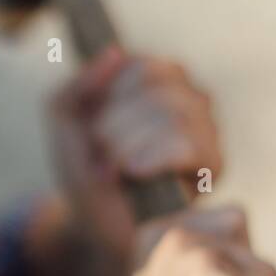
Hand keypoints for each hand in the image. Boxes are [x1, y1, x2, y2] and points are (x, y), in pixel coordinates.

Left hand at [48, 45, 222, 273]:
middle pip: (158, 87)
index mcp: (156, 77)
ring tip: (113, 169)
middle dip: (115, 126)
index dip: (109, 100)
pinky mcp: (214, 164)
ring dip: (128, 146)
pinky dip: (152, 159)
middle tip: (101, 156)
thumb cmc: (82, 168)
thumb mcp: (62, 118)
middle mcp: (187, 96)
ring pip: (174, 114)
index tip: (92, 129)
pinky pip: (190, 145)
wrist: (94, 223)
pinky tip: (134, 174)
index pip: (141, 66)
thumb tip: (115, 52)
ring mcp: (205, 127)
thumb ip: (77, 82)